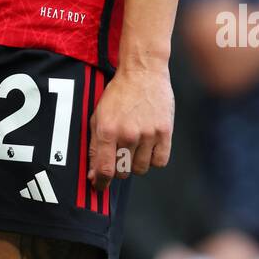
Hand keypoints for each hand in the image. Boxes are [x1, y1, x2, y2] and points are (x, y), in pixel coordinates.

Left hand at [87, 62, 173, 191]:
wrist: (142, 72)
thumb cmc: (118, 94)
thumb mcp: (98, 116)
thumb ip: (94, 146)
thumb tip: (94, 175)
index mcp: (107, 130)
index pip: (104, 169)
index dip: (101, 183)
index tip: (100, 186)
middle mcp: (127, 134)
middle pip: (123, 172)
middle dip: (118, 168)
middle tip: (119, 154)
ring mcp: (148, 134)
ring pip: (141, 169)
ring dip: (136, 163)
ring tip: (135, 146)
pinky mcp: (164, 132)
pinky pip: (159, 162)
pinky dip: (153, 158)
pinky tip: (148, 146)